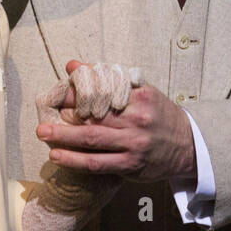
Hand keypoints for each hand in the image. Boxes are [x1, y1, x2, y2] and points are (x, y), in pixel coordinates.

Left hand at [36, 60, 196, 182]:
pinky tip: (58, 156)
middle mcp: (137, 119)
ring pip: (92, 139)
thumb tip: (73, 65)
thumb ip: (107, 79)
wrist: (187, 145)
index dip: (77, 91)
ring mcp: (133, 143)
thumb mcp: (141, 91)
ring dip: (64, 137)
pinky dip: (75, 160)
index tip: (58, 93)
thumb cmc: (159, 116)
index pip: (102, 90)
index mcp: (140, 96)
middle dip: (65, 114)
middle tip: (43, 113)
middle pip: (95, 114)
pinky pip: (97, 163)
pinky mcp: (130, 165)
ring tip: (43, 133)